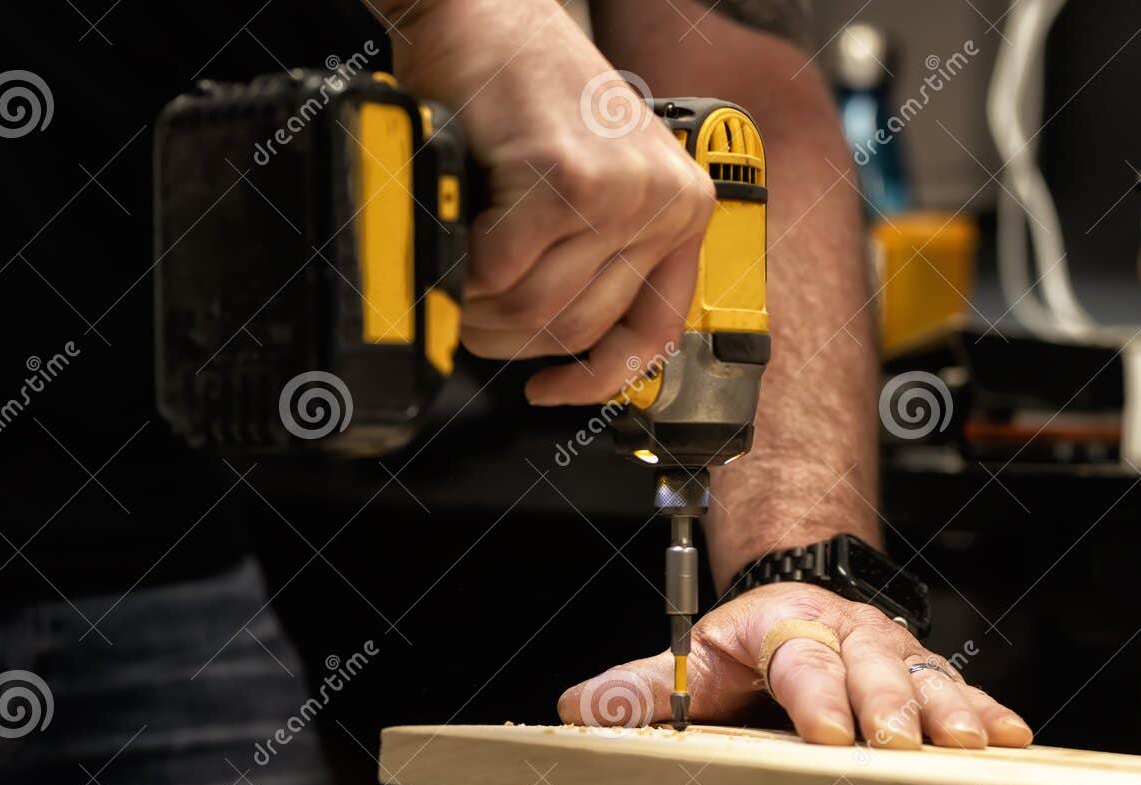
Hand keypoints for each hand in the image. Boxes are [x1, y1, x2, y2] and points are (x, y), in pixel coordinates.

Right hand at [386, 0, 714, 402]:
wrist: (485, 13)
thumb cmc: (527, 96)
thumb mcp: (595, 181)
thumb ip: (598, 256)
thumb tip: (566, 353)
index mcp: (685, 210)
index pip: (653, 332)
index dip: (597, 380)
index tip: (551, 391)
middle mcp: (666, 203)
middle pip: (579, 328)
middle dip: (511, 337)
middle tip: (471, 312)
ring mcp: (622, 191)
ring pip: (538, 308)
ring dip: (480, 307)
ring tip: (456, 278)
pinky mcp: (567, 180)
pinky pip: (501, 273)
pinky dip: (463, 269)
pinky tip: (455, 241)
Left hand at [557, 583, 1032, 747]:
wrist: (804, 590)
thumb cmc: (750, 639)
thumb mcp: (697, 656)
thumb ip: (647, 687)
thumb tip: (580, 708)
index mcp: (784, 628)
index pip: (800, 660)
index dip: (815, 695)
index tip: (826, 731)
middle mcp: (845, 634)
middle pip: (870, 667)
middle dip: (888, 705)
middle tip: (899, 743)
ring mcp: (891, 651)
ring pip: (925, 673)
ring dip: (949, 709)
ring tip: (972, 744)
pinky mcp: (925, 671)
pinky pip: (962, 685)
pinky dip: (989, 710)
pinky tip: (1013, 737)